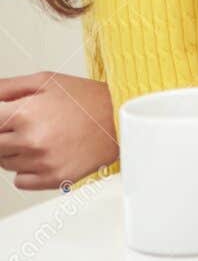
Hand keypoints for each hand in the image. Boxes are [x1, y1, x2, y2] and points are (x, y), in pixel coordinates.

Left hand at [0, 72, 119, 189]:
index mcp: (26, 113)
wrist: (122, 119)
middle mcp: (31, 140)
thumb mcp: (47, 80)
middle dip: (6, 135)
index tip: (6, 118)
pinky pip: (20, 180)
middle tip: (27, 125)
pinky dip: (28, 170)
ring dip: (16, 151)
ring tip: (42, 136)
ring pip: (5, 163)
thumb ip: (7, 88)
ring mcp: (42, 162)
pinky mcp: (53, 178)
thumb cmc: (88, 99)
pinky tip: (46, 154)